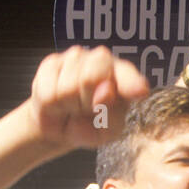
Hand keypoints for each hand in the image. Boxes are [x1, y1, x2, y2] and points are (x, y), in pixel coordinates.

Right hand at [29, 46, 149, 150]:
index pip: (128, 77)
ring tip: (72, 105)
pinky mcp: (51, 62)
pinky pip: (49, 91)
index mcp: (124, 76)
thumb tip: (105, 91)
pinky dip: (52, 104)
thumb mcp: (106, 131)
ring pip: (68, 86)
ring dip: (69, 104)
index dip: (131, 84)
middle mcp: (102, 60)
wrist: (60, 128)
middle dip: (86, 101)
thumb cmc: (89, 126)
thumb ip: (112, 115)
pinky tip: (58, 101)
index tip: (139, 91)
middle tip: (87, 109)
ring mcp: (76, 57)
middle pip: (92, 76)